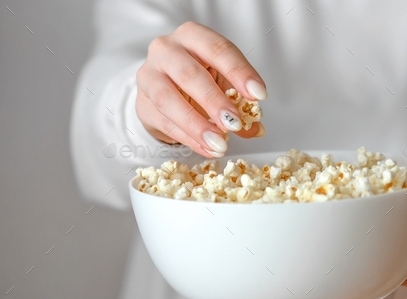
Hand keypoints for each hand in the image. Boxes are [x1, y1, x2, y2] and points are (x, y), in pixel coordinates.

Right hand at [136, 21, 266, 157]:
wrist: (162, 87)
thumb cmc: (198, 78)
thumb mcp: (222, 81)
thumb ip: (240, 101)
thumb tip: (255, 127)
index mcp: (193, 36)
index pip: (218, 50)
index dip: (240, 73)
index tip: (258, 95)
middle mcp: (167, 50)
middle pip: (190, 74)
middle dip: (215, 101)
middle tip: (235, 123)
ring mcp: (149, 75)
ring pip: (168, 99)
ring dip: (197, 124)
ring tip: (219, 144)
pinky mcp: (142, 103)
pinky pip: (164, 122)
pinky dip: (188, 138)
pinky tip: (206, 149)